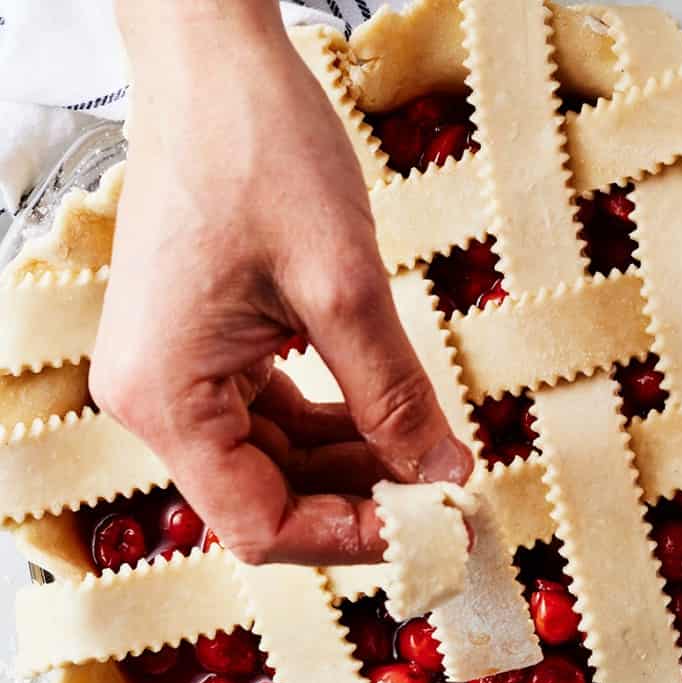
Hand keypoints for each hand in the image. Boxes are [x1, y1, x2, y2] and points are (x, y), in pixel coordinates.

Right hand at [91, 2, 471, 566]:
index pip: (258, 524)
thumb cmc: (256, 149)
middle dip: (360, 504)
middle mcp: (158, 400)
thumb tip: (444, 474)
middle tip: (443, 497)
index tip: (428, 530)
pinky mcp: (208, 351)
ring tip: (428, 458)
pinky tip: (388, 421)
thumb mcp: (344, 286)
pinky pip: (276, 420)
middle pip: (267, 501)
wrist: (214, 64)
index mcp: (166, 399)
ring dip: (354, 469)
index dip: (348, 539)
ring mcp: (180, 376)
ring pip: (277, 465)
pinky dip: (336, 429)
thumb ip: (394, 396)